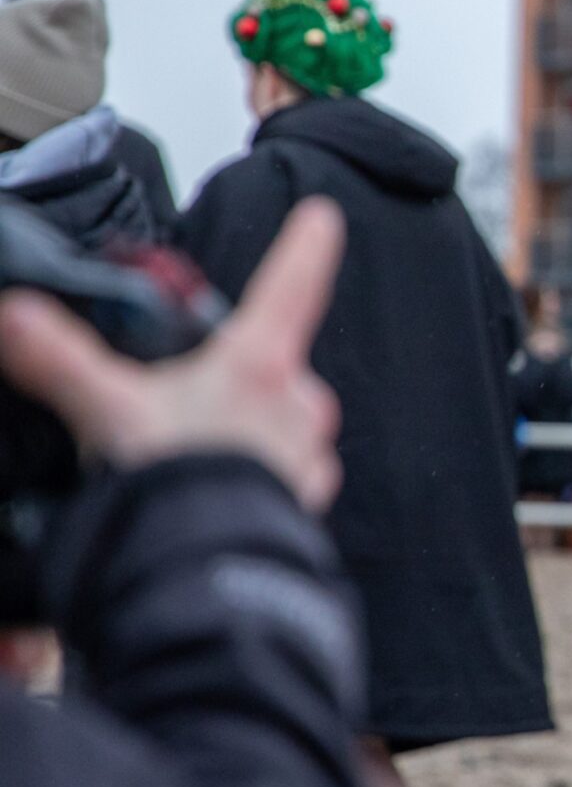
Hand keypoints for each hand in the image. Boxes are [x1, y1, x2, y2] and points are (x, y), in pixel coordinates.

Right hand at [0, 199, 344, 510]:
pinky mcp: (307, 500)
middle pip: (278, 364)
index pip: (293, 284)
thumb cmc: (176, 483)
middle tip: (187, 395)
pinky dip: (255, 473)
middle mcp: (298, 404)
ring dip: (247, 427)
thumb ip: (58, 357)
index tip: (325, 216)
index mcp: (260, 363)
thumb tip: (17, 315)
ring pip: (283, 421)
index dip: (307, 245)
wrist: (208, 570)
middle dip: (241, 373)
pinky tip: (214, 486)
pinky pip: (286, 472)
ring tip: (190, 449)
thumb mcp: (107, 408)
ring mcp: (308, 453)